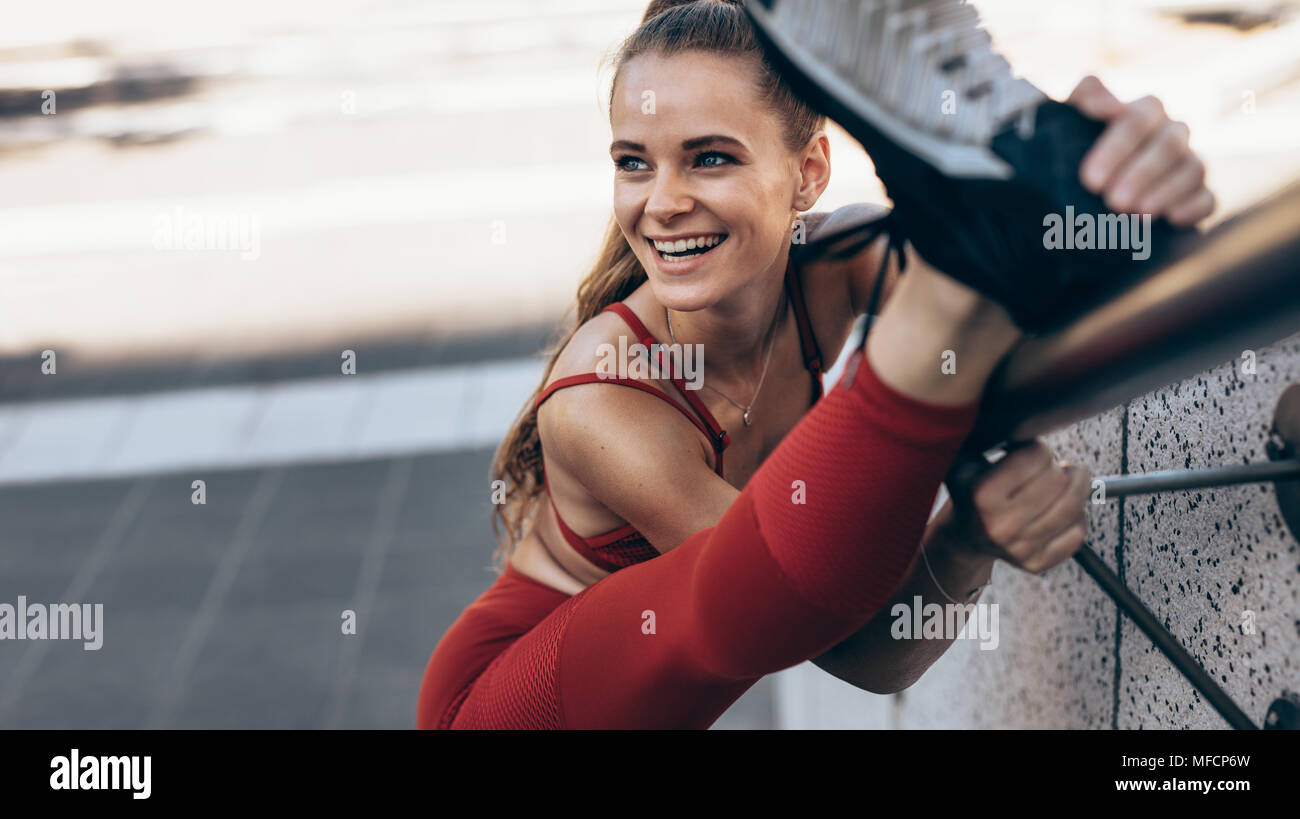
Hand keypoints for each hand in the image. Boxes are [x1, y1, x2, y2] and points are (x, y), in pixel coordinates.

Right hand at [957, 439, 1092, 573]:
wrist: (965, 536)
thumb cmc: (972, 491)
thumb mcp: (967, 459)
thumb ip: (990, 437)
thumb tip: (1030, 421)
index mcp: (982, 493)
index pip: (1037, 455)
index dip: (1038, 448)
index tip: (1031, 453)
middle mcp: (1000, 524)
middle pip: (1060, 481)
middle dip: (1062, 468)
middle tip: (1054, 468)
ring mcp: (1020, 547)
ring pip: (1075, 507)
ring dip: (1078, 487)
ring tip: (1069, 481)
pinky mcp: (1036, 563)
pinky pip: (1078, 533)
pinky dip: (1078, 516)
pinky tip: (1064, 509)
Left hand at [1067, 75, 1214, 226]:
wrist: (1090, 182)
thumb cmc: (1079, 143)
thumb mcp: (1074, 115)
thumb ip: (1088, 96)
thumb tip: (1111, 104)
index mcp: (1146, 110)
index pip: (1139, 118)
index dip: (1117, 147)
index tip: (1091, 178)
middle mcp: (1173, 133)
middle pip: (1169, 145)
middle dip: (1142, 174)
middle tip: (1114, 201)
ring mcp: (1189, 162)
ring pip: (1192, 169)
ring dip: (1166, 192)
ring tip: (1138, 214)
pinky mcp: (1198, 193)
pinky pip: (1208, 198)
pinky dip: (1194, 207)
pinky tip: (1173, 219)